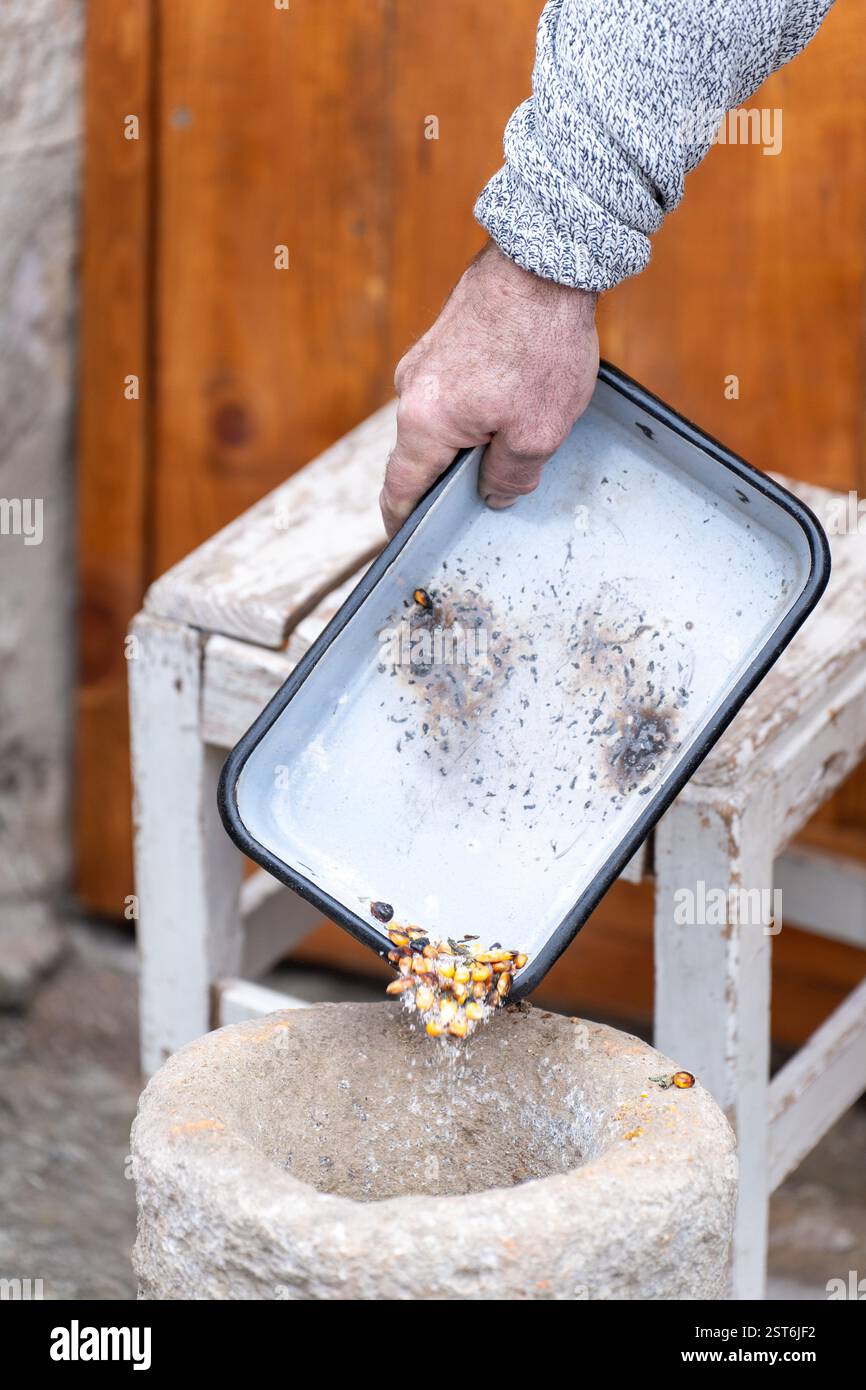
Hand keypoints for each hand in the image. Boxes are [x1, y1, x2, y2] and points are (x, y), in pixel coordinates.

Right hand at [380, 240, 598, 536]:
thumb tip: (496, 495)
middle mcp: (411, 392)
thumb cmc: (539, 345)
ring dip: (469, 441)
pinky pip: (452, 392)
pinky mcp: (443, 340)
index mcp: (424, 424)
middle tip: (487, 496)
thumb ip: (512, 476)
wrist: (544, 257)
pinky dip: (476, 409)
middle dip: (449, 481)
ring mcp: (424, 363)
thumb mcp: (538, 433)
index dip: (403, 525)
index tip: (408, 546)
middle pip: (420, 458)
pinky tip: (516, 401)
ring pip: (440, 424)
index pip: (399, 491)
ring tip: (517, 440)